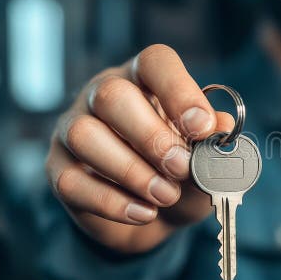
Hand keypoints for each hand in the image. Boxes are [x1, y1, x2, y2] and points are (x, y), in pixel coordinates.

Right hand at [44, 44, 234, 253]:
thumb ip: (212, 144)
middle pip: (112, 95)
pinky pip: (72, 181)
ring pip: (84, 135)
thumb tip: (222, 127)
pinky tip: (144, 213)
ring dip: (131, 171)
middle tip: (182, 168)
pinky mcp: (58, 169)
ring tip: (166, 195)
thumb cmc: (182, 174)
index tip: (202, 127)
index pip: (155, 62)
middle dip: (151, 136)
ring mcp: (73, 129)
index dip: (179, 90)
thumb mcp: (205, 161)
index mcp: (145, 79)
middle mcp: (102, 95)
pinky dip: (112, 202)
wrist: (155, 216)